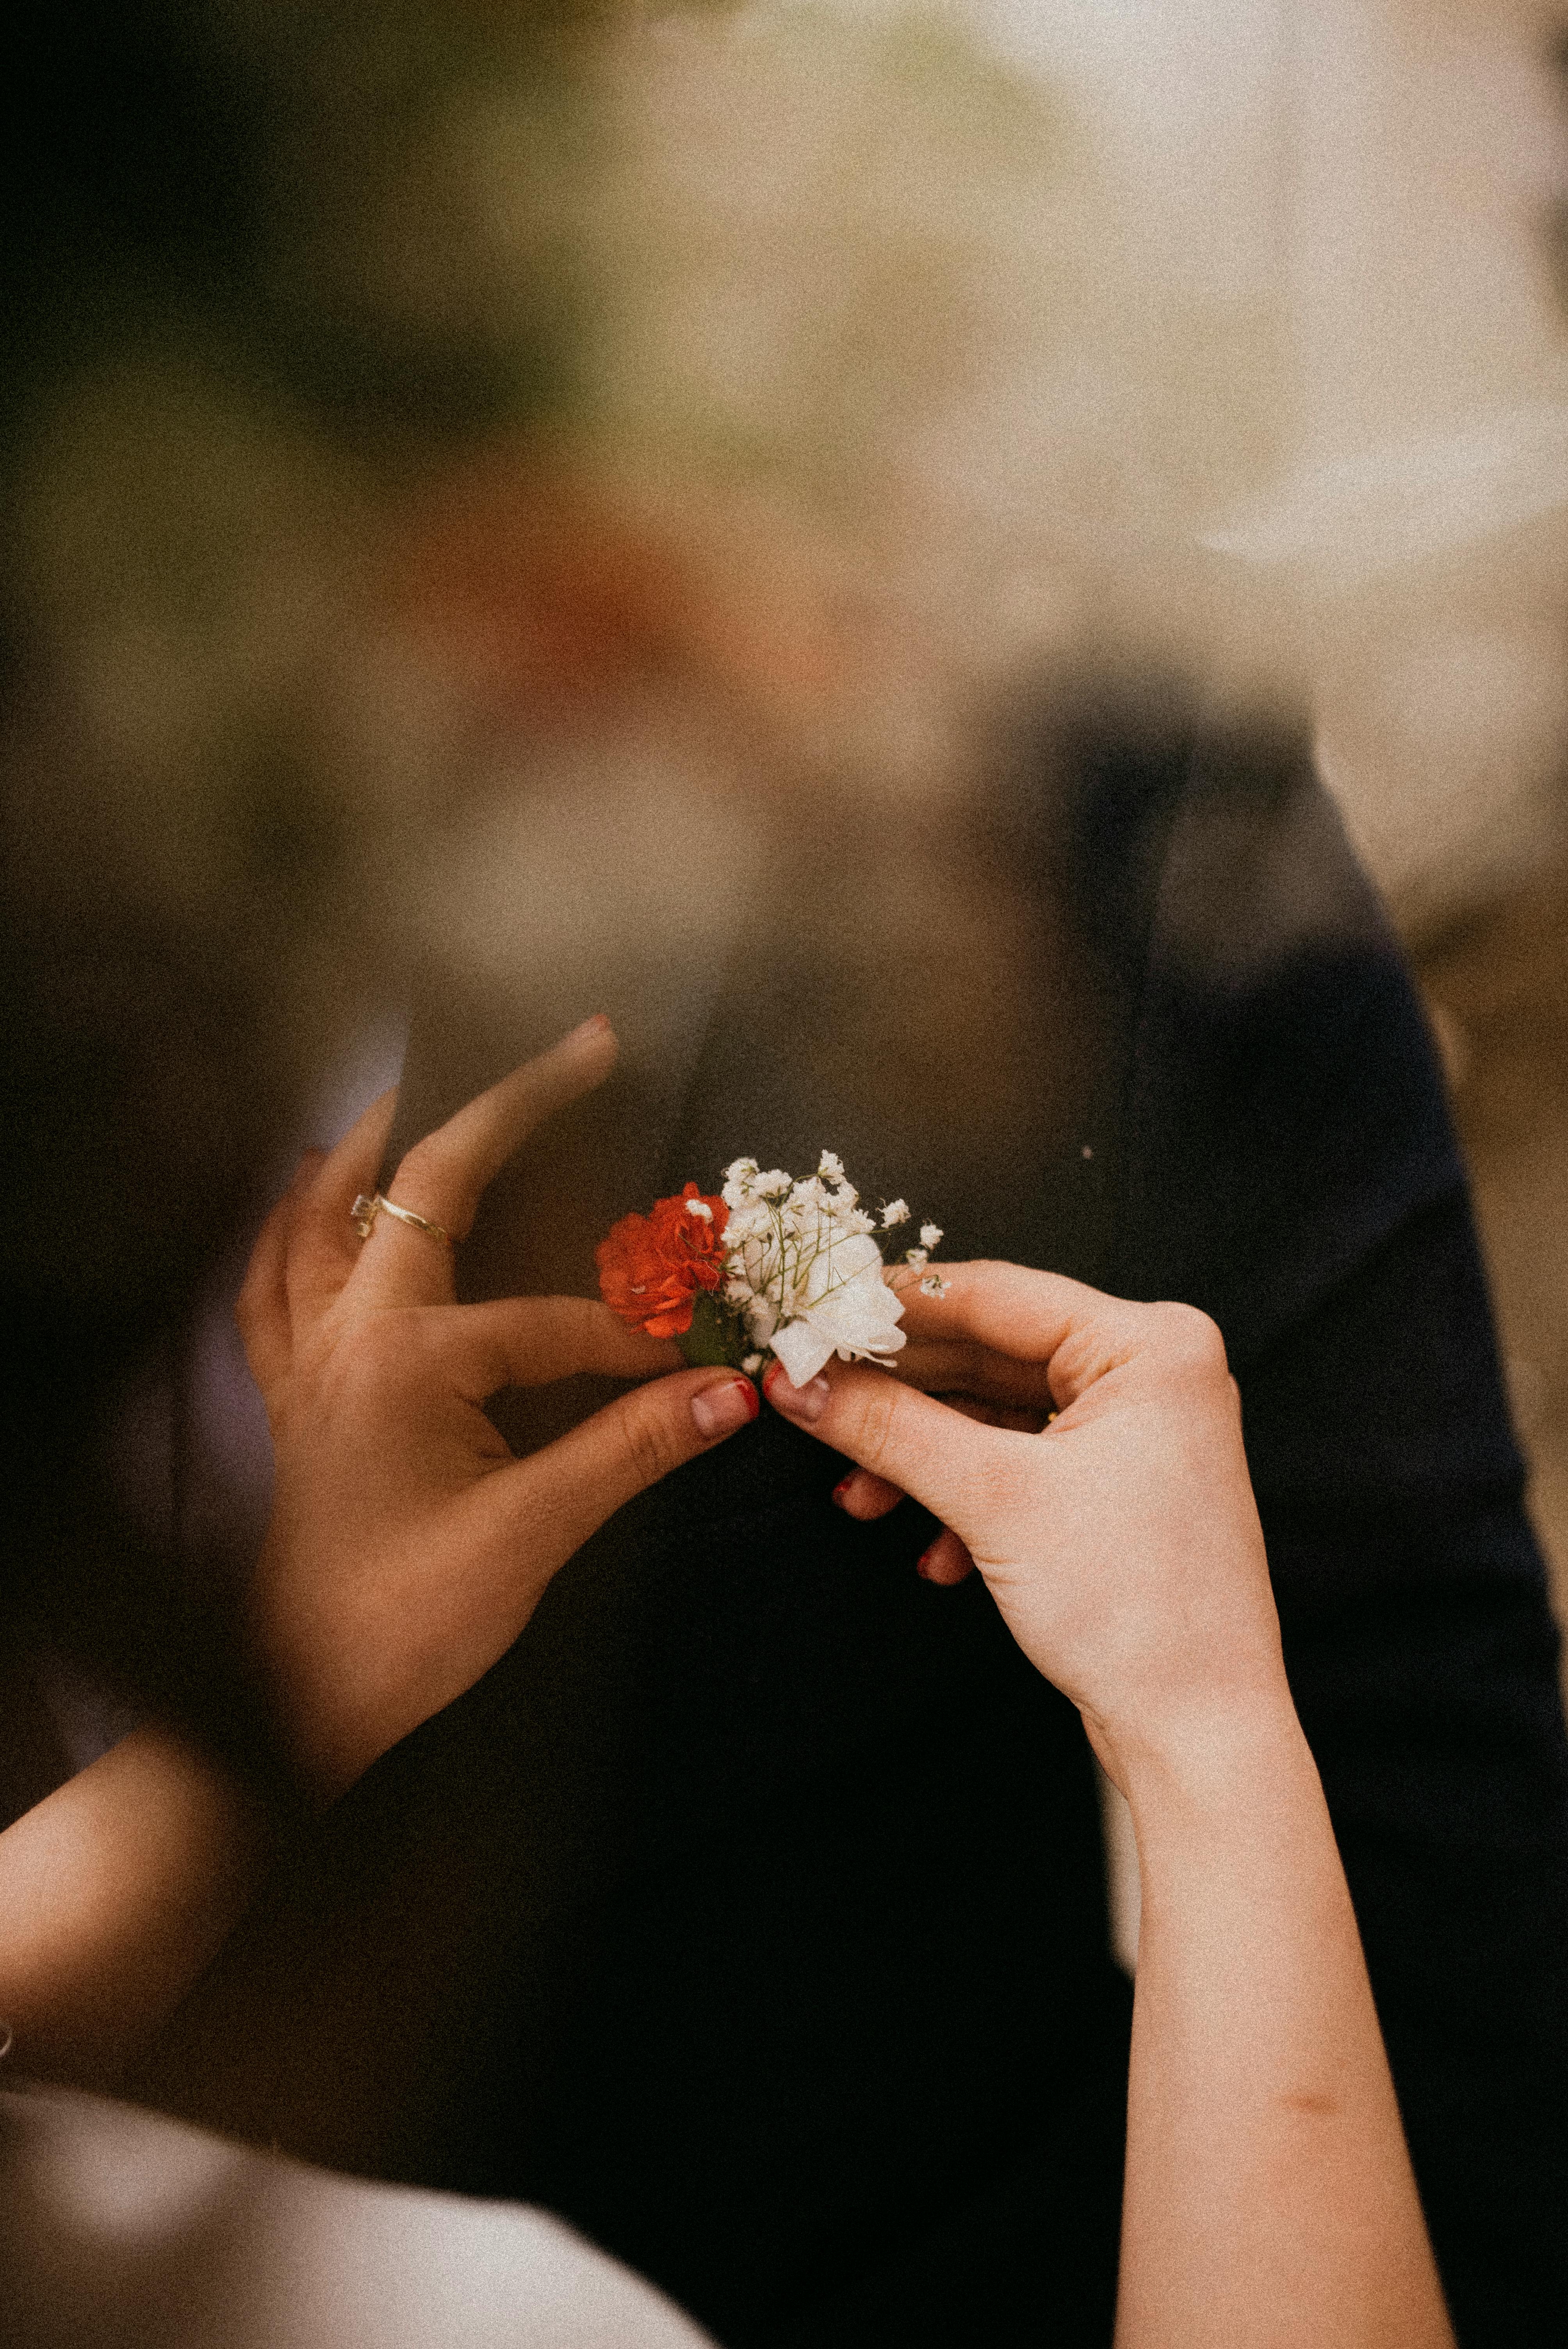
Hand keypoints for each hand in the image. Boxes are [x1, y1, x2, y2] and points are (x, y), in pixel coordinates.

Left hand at [237, 1016, 758, 1793]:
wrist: (292, 1703)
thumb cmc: (404, 1621)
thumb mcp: (531, 1535)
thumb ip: (630, 1450)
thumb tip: (731, 1393)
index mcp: (407, 1359)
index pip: (554, 1325)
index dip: (638, 1341)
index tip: (705, 1361)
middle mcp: (347, 1332)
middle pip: (426, 1184)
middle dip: (511, 1105)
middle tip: (584, 1045)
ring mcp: (306, 1358)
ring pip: (320, 1212)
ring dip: (372, 1138)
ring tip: (412, 1076)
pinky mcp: (290, 1394)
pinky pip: (270, 1282)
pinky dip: (286, 1226)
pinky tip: (301, 1199)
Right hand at [763, 1263, 1287, 1791]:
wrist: (1199, 1735)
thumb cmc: (1136, 1611)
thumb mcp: (993, 1499)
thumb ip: (890, 1427)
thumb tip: (801, 1380)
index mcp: (1151, 1344)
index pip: (993, 1294)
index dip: (889, 1307)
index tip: (811, 1316)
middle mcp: (1155, 1373)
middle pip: (990, 1353)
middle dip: (900, 1394)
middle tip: (813, 1400)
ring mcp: (1142, 1433)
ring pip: (998, 1415)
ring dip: (924, 1456)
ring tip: (860, 1497)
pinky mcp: (1122, 1489)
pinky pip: (1023, 1463)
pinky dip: (968, 1499)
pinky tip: (934, 1554)